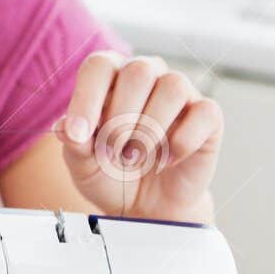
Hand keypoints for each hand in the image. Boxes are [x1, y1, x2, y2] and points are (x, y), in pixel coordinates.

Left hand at [51, 52, 220, 222]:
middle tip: (113, 151)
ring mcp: (180, 93)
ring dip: (150, 129)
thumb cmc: (111, 175)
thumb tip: (66, 128)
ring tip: (137, 156)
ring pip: (173, 87)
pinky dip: (182, 142)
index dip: (87, 97)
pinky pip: (204, 112)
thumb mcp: (82, 164)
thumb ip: (73, 144)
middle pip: (138, 71)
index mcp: (111, 77)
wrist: (147, 207)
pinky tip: (166, 161)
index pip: (100, 65)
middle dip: (121, 117)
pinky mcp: (207, 116)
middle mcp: (148, 75)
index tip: (79, 134)